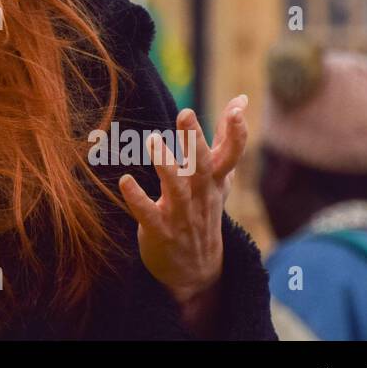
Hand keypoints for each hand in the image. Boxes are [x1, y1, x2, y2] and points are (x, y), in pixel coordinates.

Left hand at [117, 95, 249, 309]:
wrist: (197, 269)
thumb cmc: (204, 209)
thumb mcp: (218, 176)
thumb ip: (226, 137)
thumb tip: (241, 98)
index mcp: (215, 181)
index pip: (231, 155)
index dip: (236, 134)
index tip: (238, 109)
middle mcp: (201, 196)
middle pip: (203, 166)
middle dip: (196, 140)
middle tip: (186, 112)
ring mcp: (181, 214)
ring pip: (176, 189)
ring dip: (166, 165)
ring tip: (154, 141)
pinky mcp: (160, 231)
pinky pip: (148, 214)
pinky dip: (137, 198)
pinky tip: (125, 181)